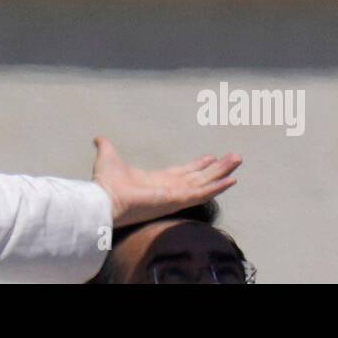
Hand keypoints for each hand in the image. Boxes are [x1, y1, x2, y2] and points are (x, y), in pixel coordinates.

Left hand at [91, 136, 241, 228]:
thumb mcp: (108, 156)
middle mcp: (171, 189)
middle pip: (200, 177)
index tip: (211, 157)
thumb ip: (105, 146)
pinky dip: (218, 186)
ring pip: (206, 182)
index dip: (199, 165)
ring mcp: (176, 195)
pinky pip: (203, 192)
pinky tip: (232, 180)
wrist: (104, 198)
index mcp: (158, 181)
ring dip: (223, 172)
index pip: (184, 172)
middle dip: (217, 167)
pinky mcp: (178, 199)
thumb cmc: (106, 183)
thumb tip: (98, 138)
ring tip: (238, 161)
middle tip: (235, 157)